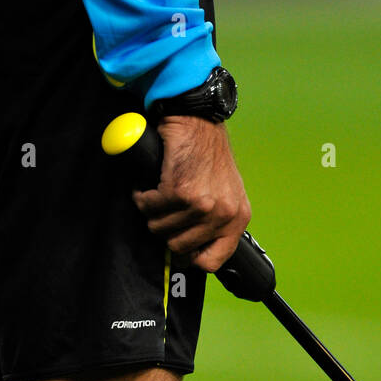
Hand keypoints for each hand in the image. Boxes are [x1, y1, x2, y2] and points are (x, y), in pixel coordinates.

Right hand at [132, 116, 250, 272]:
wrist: (198, 118)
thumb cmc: (207, 152)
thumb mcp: (224, 191)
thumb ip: (215, 221)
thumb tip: (191, 253)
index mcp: (238, 218)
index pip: (212, 261)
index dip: (190, 257)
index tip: (179, 246)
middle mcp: (223, 214)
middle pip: (180, 248)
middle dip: (166, 231)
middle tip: (165, 212)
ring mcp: (202, 205)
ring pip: (161, 229)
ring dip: (153, 212)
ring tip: (157, 195)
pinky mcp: (180, 191)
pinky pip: (150, 208)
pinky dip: (143, 197)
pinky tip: (148, 186)